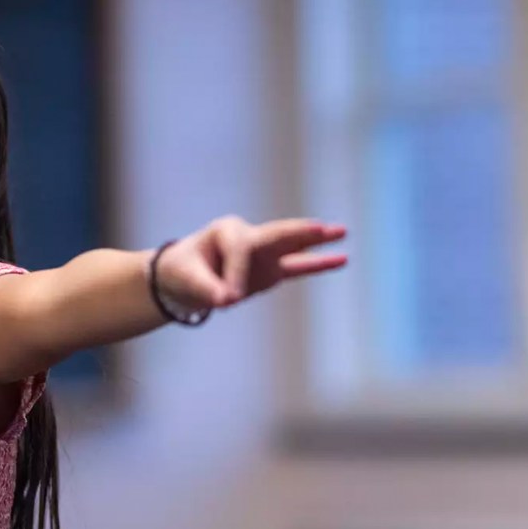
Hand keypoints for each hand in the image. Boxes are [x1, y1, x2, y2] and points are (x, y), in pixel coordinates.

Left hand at [154, 217, 347, 313]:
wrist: (186, 276)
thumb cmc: (184, 271)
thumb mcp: (188, 280)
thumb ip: (208, 288)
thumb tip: (227, 300)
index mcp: (227, 232)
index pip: (241, 252)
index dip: (237, 276)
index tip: (228, 300)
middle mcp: (250, 238)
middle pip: (278, 234)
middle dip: (299, 232)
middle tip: (321, 228)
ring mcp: (264, 254)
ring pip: (294, 246)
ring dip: (317, 241)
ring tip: (343, 232)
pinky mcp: (272, 270)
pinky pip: (298, 267)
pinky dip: (318, 264)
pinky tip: (342, 259)